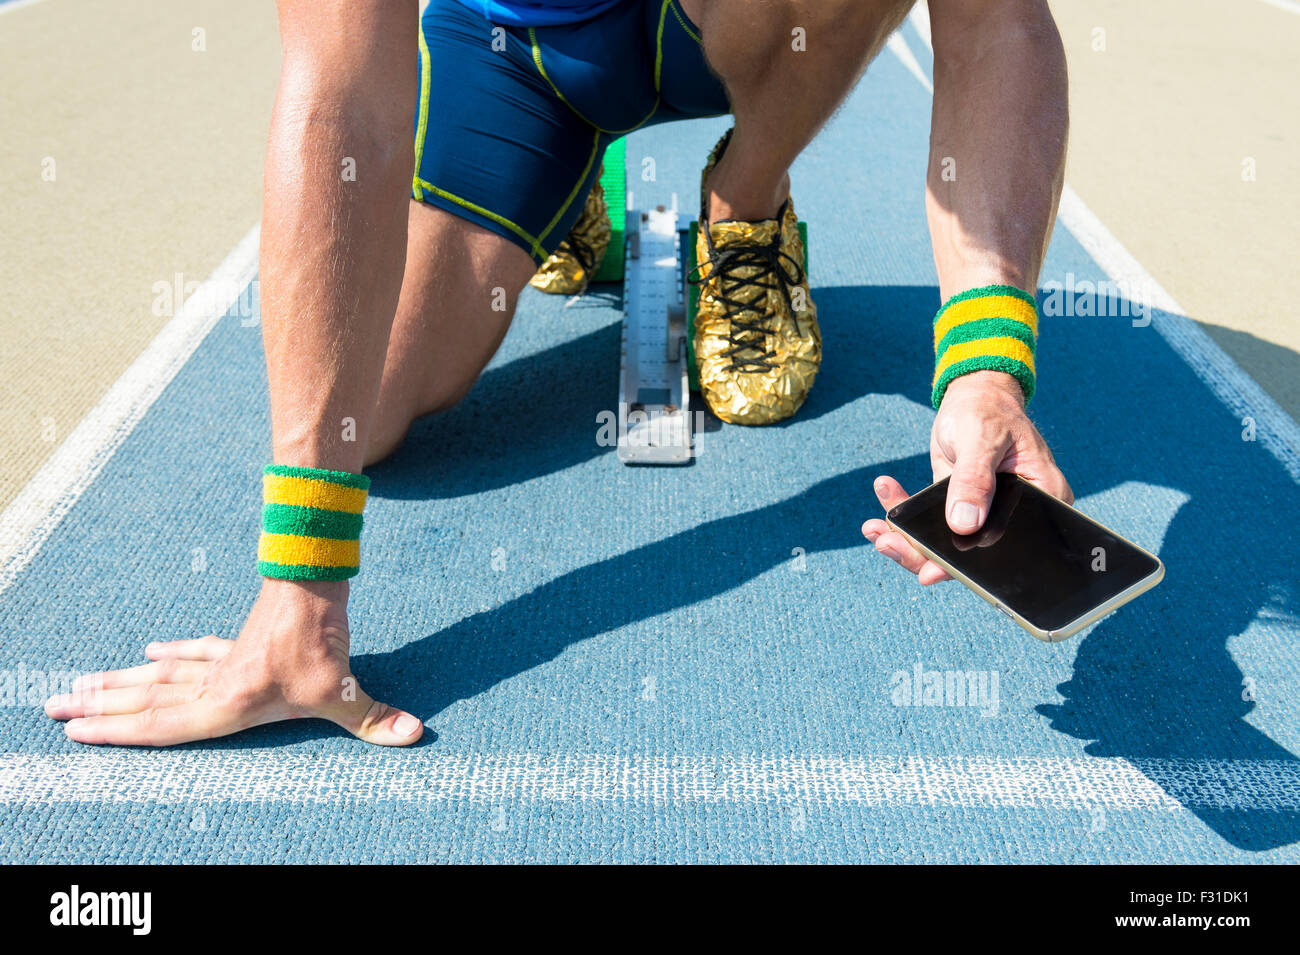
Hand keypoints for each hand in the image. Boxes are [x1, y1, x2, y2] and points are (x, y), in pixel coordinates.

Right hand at [45, 579, 422, 746]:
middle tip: (54, 711)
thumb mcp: (345, 690)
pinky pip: (193, 654)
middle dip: (100, 710)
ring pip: (158, 676)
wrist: (314, 582)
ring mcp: (222, 659)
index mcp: (226, 704)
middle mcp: (214, 683)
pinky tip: (149, 656)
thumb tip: (414, 734)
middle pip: (145, 699)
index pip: (162, 725)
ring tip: (78, 689)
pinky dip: (170, 658)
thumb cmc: (321, 641)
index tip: (78, 734)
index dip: (119, 733)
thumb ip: (373, 718)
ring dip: (119, 684)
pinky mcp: (238, 640)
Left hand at [862, 370, 1072, 584]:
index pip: (1009, 547)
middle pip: (971, 552)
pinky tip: (884, 494)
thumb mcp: (981, 437)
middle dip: (923, 554)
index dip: (968, 566)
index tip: (928, 572)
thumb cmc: (988, 409)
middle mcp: (1014, 516)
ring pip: (944, 543)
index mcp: (1041, 501)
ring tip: (873, 528)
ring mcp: (984, 514)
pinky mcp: (957, 506)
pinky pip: (928, 522)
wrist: (975, 394)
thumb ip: (973, 478)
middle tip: (887, 543)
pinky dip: (902, 514)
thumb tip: (963, 523)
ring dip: (906, 538)